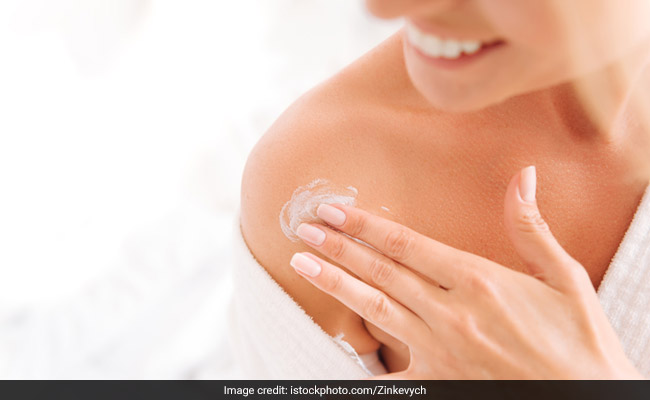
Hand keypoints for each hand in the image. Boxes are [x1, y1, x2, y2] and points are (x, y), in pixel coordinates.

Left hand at [289, 166, 643, 378]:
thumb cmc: (581, 343)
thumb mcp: (567, 278)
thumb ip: (532, 227)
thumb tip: (523, 177)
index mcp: (478, 280)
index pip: (406, 244)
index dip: (365, 224)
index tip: (335, 209)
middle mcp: (451, 312)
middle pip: (381, 271)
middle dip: (338, 246)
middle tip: (305, 227)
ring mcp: (440, 348)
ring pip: (375, 308)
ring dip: (335, 282)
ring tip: (304, 263)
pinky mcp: (438, 381)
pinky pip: (389, 369)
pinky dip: (361, 356)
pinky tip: (336, 340)